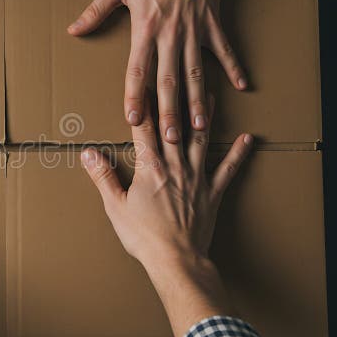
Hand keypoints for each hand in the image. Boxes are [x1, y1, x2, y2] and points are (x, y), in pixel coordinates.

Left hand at [68, 0, 245, 142]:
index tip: (132, 119)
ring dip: (199, 100)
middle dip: (169, 112)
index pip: (137, 69)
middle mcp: (170, 33)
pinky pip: (225, 49)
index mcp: (146, 27)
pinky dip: (234, 67)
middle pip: (169, 80)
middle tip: (171, 140)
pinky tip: (241, 87)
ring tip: (202, 126)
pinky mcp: (212, 22)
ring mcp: (194, 30)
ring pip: (196, 72)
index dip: (134, 95)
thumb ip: (95, 11)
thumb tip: (74, 30)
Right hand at [80, 98, 252, 336]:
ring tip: (209, 95)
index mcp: (150, 167)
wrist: (177, 259)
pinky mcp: (212, 193)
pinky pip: (227, 170)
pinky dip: (237, 154)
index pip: (143, 129)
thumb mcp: (115, 207)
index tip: (141, 83)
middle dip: (172, 99)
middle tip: (175, 76)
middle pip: (174, 126)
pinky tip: (247, 139)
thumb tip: (89, 152)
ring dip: (205, 116)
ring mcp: (197, 178)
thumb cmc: (144, 236)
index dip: (141, 104)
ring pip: (201, 140)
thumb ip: (103, 177)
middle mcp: (175, 166)